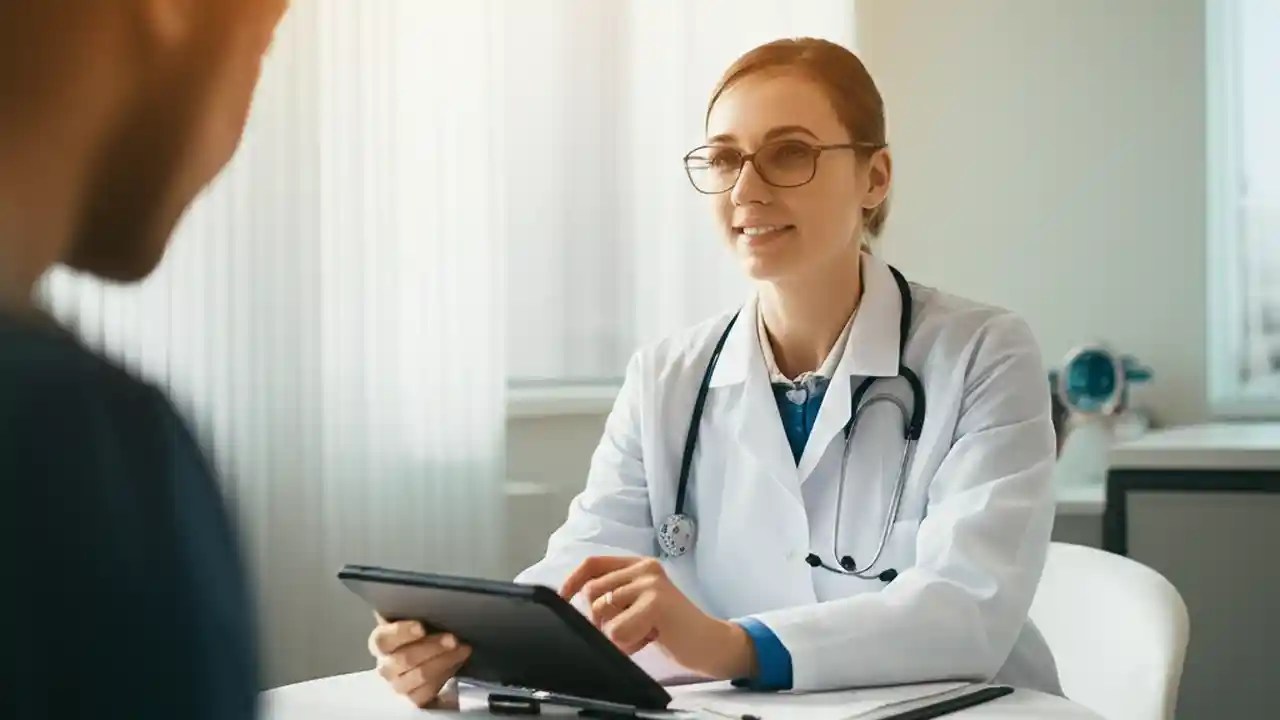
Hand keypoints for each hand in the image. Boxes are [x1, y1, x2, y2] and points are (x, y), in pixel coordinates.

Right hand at [368, 613, 471, 707]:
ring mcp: (398, 684)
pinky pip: (429, 691)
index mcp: (381, 641)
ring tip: (462, 649)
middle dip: (432, 647)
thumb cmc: (424, 631)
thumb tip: (431, 597)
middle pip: (405, 659)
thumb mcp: (418, 617)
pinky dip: (446, 675)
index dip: (401, 633)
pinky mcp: (414, 698)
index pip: (383, 639)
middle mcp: (386, 665)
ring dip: (444, 661)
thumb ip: (417, 611)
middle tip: (452, 638)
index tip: (421, 627)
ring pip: (420, 676)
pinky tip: (456, 663)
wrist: (430, 655)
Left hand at [559, 556, 755, 679]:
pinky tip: (649, 639)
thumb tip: (575, 604)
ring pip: (602, 613)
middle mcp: (645, 568)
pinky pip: (617, 630)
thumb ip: (615, 598)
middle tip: (626, 633)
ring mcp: (650, 583)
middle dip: (599, 621)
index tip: (563, 598)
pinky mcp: (655, 602)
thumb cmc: (671, 629)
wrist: (710, 643)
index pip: (593, 563)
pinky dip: (627, 643)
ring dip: (615, 634)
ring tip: (641, 635)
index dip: (573, 580)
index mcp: (639, 565)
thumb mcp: (639, 606)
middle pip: (592, 592)